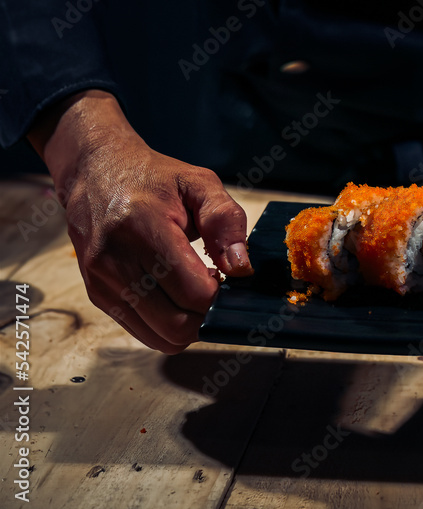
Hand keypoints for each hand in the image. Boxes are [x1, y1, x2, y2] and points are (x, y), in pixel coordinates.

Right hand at [29, 90, 252, 352]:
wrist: (95, 172)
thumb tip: (240, 267)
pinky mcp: (98, 295)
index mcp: (141, 225)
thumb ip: (225, 220)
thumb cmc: (153, 178)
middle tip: (216, 286)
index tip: (228, 276)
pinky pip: (145, 332)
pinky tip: (176, 295)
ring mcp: (102, 281)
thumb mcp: (199, 182)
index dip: (221, 294)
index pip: (191, 291)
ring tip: (196, 289)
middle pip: (177, 323)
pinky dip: (170, 324)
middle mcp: (114, 258)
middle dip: (208, 314)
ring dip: (190, 322)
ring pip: (162, 336)